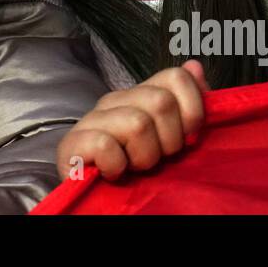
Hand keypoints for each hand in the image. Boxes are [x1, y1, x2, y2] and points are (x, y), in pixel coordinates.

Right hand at [56, 60, 208, 180]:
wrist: (96, 199)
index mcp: (139, 94)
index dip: (192, 111)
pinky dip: (115, 166)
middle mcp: (115, 100)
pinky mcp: (73, 143)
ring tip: (133, 167)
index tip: (187, 139)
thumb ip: (187, 103)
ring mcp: (92, 119)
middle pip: (161, 102)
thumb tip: (194, 66)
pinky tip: (112, 172)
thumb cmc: (136, 168)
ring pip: (138, 124)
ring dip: (143, 157)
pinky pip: (106, 146)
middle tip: (156, 159)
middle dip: (169, 141)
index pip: (176, 77)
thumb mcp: (171, 138)